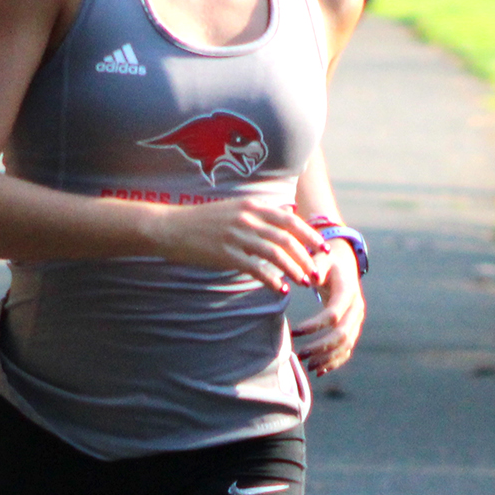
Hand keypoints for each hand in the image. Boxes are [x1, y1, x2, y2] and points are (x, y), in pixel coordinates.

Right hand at [156, 200, 324, 291]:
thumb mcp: (235, 208)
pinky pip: (255, 269)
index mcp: (252, 205)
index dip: (310, 235)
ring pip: (275, 255)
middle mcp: (247, 218)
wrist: (171, 227)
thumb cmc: (204, 220)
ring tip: (304, 282)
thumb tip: (286, 218)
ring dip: (294, 270)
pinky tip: (280, 289)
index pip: (290, 220)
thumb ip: (259, 214)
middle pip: (287, 239)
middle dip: (306, 257)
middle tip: (317, 272)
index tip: (323, 248)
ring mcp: (236, 236)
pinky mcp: (225, 254)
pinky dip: (272, 280)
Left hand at [292, 239, 364, 375]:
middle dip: (321, 347)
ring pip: (347, 345)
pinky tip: (320, 371)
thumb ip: (315, 267)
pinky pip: (347, 349)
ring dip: (328, 358)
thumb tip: (310, 279)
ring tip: (307, 365)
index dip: (314, 326)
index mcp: (348, 291)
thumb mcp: (320, 259)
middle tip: (300, 354)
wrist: (344, 264)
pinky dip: (335, 362)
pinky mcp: (354, 328)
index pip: (333, 314)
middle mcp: (357, 308)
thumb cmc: (326, 261)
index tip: (294, 331)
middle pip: (343, 334)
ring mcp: (357, 320)